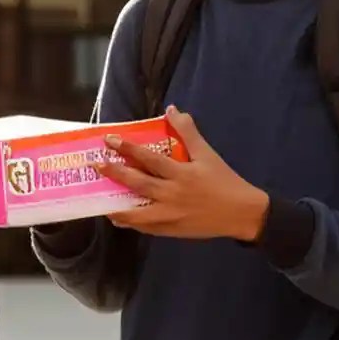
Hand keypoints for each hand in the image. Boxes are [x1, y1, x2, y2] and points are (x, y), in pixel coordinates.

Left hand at [97, 106, 269, 241]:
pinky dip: (132, 223)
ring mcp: (171, 215)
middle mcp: (173, 194)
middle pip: (138, 184)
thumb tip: (172, 109)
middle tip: (97, 165)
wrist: (242, 213)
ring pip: (138, 213)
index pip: (149, 158)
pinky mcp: (172, 230)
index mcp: (181, 174)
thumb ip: (188, 132)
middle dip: (115, 174)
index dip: (127, 148)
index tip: (109, 140)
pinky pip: (147, 227)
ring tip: (102, 202)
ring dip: (118, 207)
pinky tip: (119, 218)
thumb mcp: (207, 154)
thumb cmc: (224, 181)